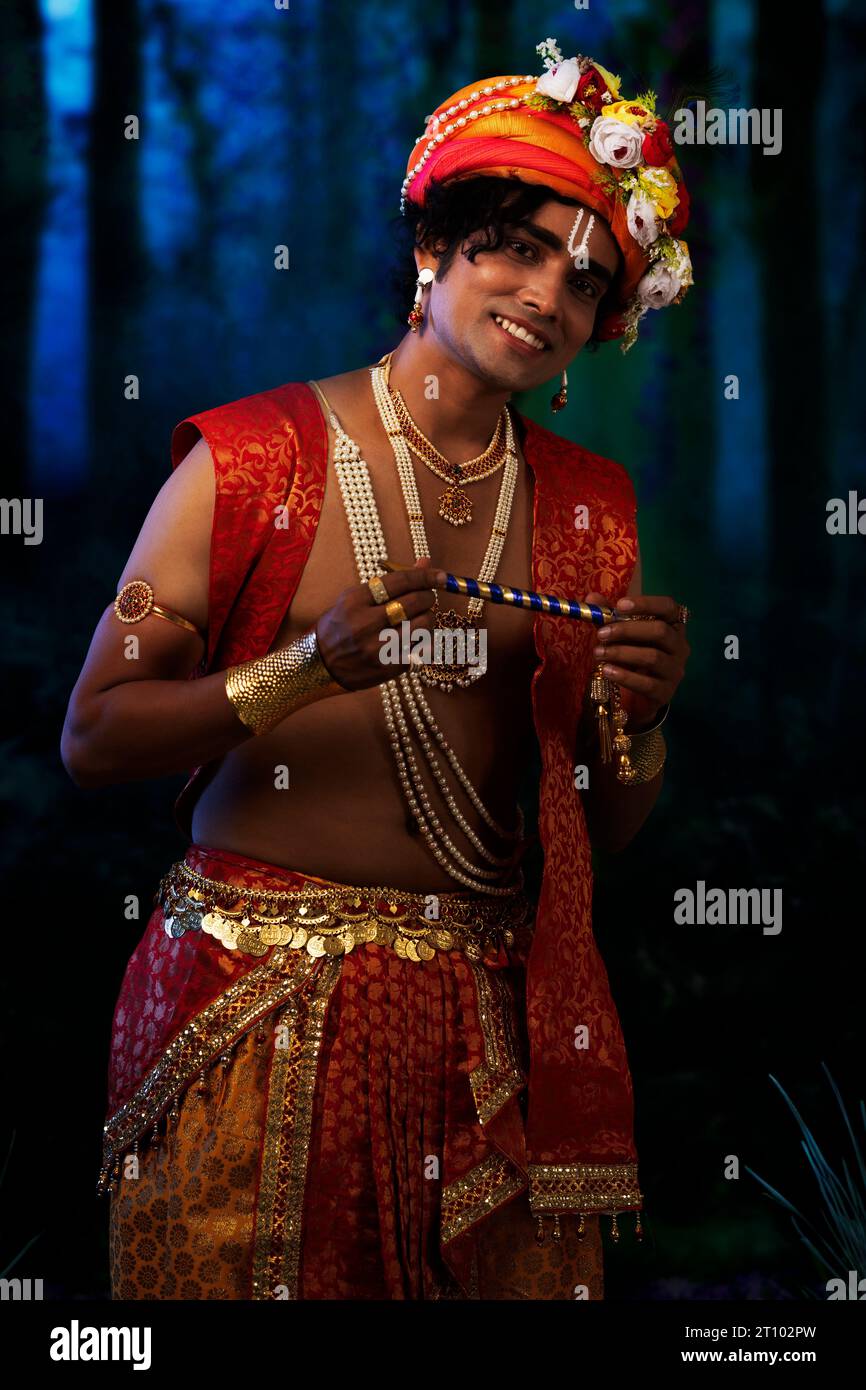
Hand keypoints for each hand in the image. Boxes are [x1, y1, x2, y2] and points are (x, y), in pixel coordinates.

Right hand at [315, 557, 443, 691]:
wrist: (319, 665)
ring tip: (420, 617)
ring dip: (428, 618)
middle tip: (427, 597)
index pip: (400, 581)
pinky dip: (421, 639)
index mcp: (356, 601)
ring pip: (423, 626)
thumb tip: (426, 563)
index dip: (425, 576)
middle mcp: (366, 624)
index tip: (441, 575)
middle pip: (415, 602)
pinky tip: (412, 637)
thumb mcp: (356, 598)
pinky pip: (419, 648)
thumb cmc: (341, 625)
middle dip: (429, 596)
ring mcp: (378, 649)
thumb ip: (391, 582)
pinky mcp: (388, 668)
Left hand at [583, 590, 690, 727]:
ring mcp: (675, 671)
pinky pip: (647, 683)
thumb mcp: (619, 635)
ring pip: (653, 657)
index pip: (668, 607)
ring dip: (622, 653)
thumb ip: (608, 616)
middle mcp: (680, 646)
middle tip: (601, 634)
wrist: (635, 697)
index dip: (646, 604)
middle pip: (660, 631)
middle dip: (628, 630)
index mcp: (672, 626)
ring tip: (598, 653)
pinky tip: (607, 671)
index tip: (619, 605)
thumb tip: (591, 598)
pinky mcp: (666, 693)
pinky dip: (625, 676)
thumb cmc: (630, 657)